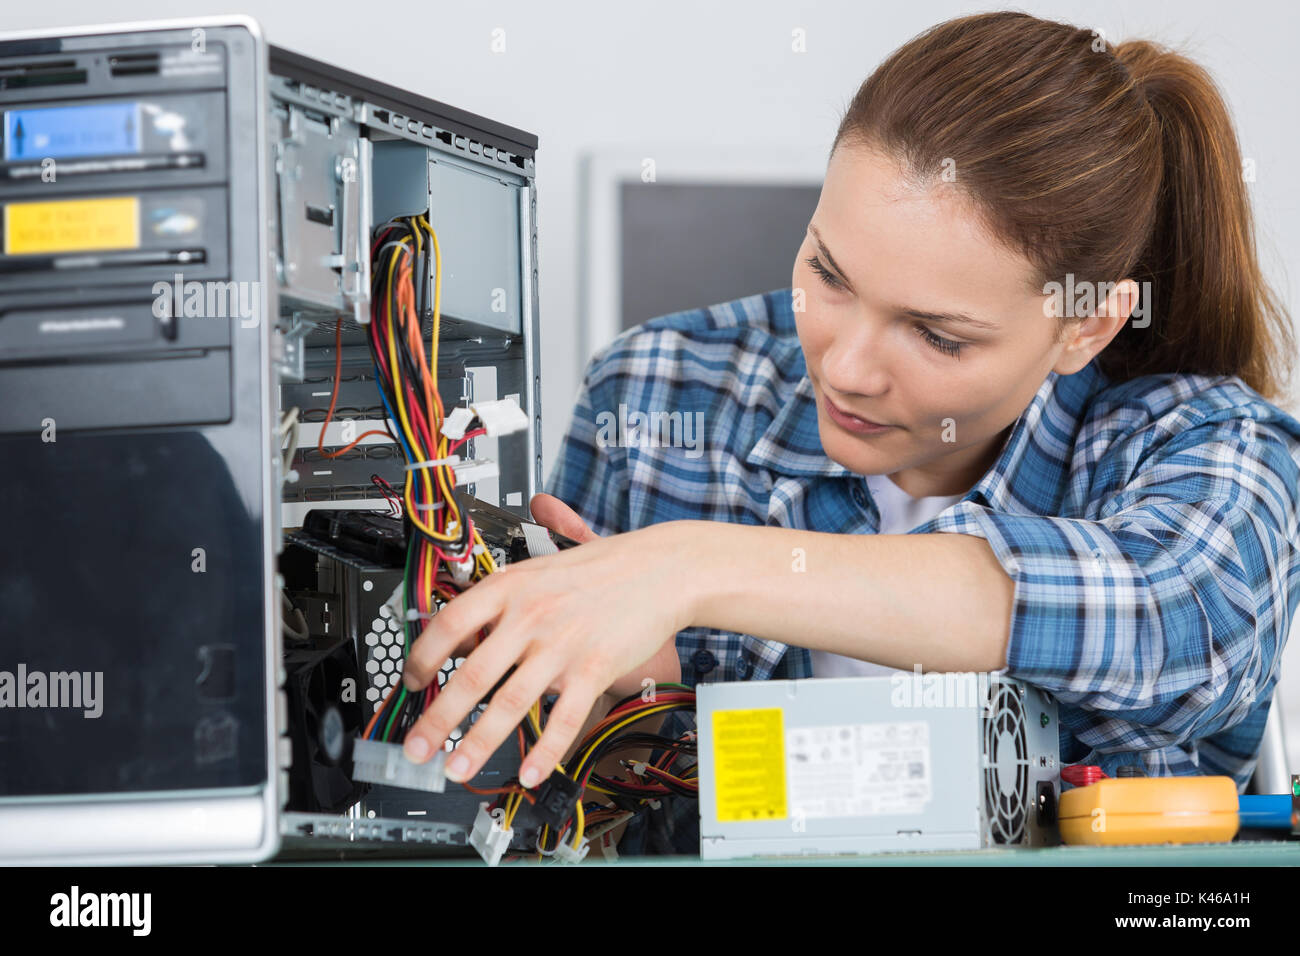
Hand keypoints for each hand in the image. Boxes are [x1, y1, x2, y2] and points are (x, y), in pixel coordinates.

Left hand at [399, 496, 691, 788]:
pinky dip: (545, 752)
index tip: (409, 683)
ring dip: (479, 742)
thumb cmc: (600, 569)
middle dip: (437, 718)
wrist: (660, 569)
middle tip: (415, 747)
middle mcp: (531, 616)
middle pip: (473, 675)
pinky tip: (529, 774)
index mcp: (510, 587)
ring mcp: (562, 645)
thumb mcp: (538, 569)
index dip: (421, 658)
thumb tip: (461, 635)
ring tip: (457, 768)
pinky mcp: (593, 668)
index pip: (450, 624)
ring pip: (510, 702)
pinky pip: (563, 719)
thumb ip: (500, 601)